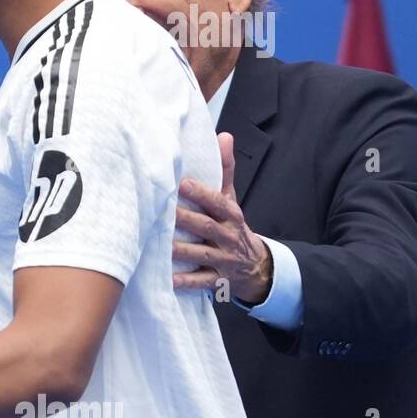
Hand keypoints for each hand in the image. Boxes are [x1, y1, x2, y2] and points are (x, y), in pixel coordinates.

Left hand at [173, 132, 273, 303]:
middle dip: (185, 220)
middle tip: (162, 212)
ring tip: (160, 246)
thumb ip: (224, 170)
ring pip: (201, 255)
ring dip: (181, 251)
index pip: (217, 202)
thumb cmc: (232, 226)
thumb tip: (223, 135)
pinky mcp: (218, 280)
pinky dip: (186, 281)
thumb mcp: (232, 199)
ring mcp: (223, 259)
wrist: (257, 266)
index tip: (180, 184)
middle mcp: (228, 236)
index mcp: (231, 215)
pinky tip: (169, 279)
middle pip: (206, 227)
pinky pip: (201, 281)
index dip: (201, 193)